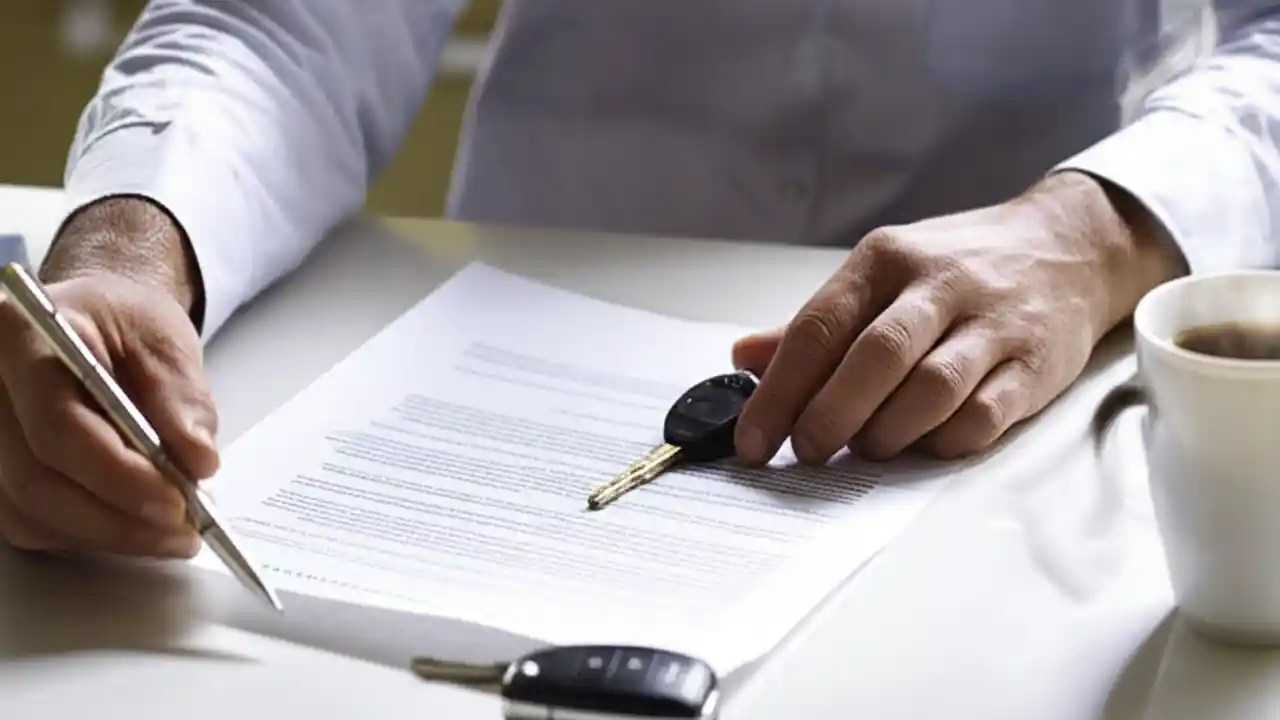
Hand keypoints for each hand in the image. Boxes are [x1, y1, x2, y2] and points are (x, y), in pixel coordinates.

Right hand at [0, 197, 216, 556]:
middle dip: (118, 517)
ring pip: (29, 511)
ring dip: (107, 533)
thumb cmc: (125, 324)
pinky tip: (133, 524)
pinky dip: (87, 533)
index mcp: (18, 338)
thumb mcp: (165, 343)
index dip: (118, 474)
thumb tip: (197, 462)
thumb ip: (183, 402)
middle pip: (36, 479)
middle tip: (184, 531)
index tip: (177, 500)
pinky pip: (29, 521)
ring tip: (171, 532)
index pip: (58, 424)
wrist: (95, 321)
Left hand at [732, 172, 1183, 463]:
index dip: (778, 392)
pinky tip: (924, 444)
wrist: (1069, 247)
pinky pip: (983, 417)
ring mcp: (991, 323)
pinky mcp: (1035, 364)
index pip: (818, 328)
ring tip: (868, 447)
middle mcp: (939, 284)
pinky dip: (944, 441)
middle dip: (829, 416)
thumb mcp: (881, 275)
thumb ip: (816, 323)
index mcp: (885, 259)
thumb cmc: (957, 269)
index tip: (752, 441)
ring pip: (930, 389)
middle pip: (873, 358)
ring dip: (887, 432)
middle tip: (808, 451)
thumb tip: (744, 357)